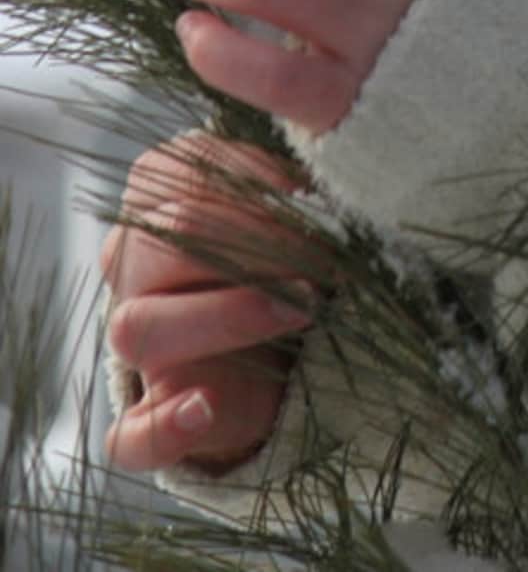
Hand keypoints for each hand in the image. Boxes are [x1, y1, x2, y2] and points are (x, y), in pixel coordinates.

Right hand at [101, 131, 319, 474]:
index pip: (174, 172)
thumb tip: (316, 190)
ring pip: (136, 329)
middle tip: (319, 254)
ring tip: (302, 307)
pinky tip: (203, 408)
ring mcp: (138, 343)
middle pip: (155, 247)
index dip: (247, 179)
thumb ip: (288, 182)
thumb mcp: (285, 199)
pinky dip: (165, 426)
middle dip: (246, 246)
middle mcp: (133, 267)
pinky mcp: (151, 416)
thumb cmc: (282, 245)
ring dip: (224, 315)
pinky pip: (129, 435)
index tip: (306, 193)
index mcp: (158, 200)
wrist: (277, 334)